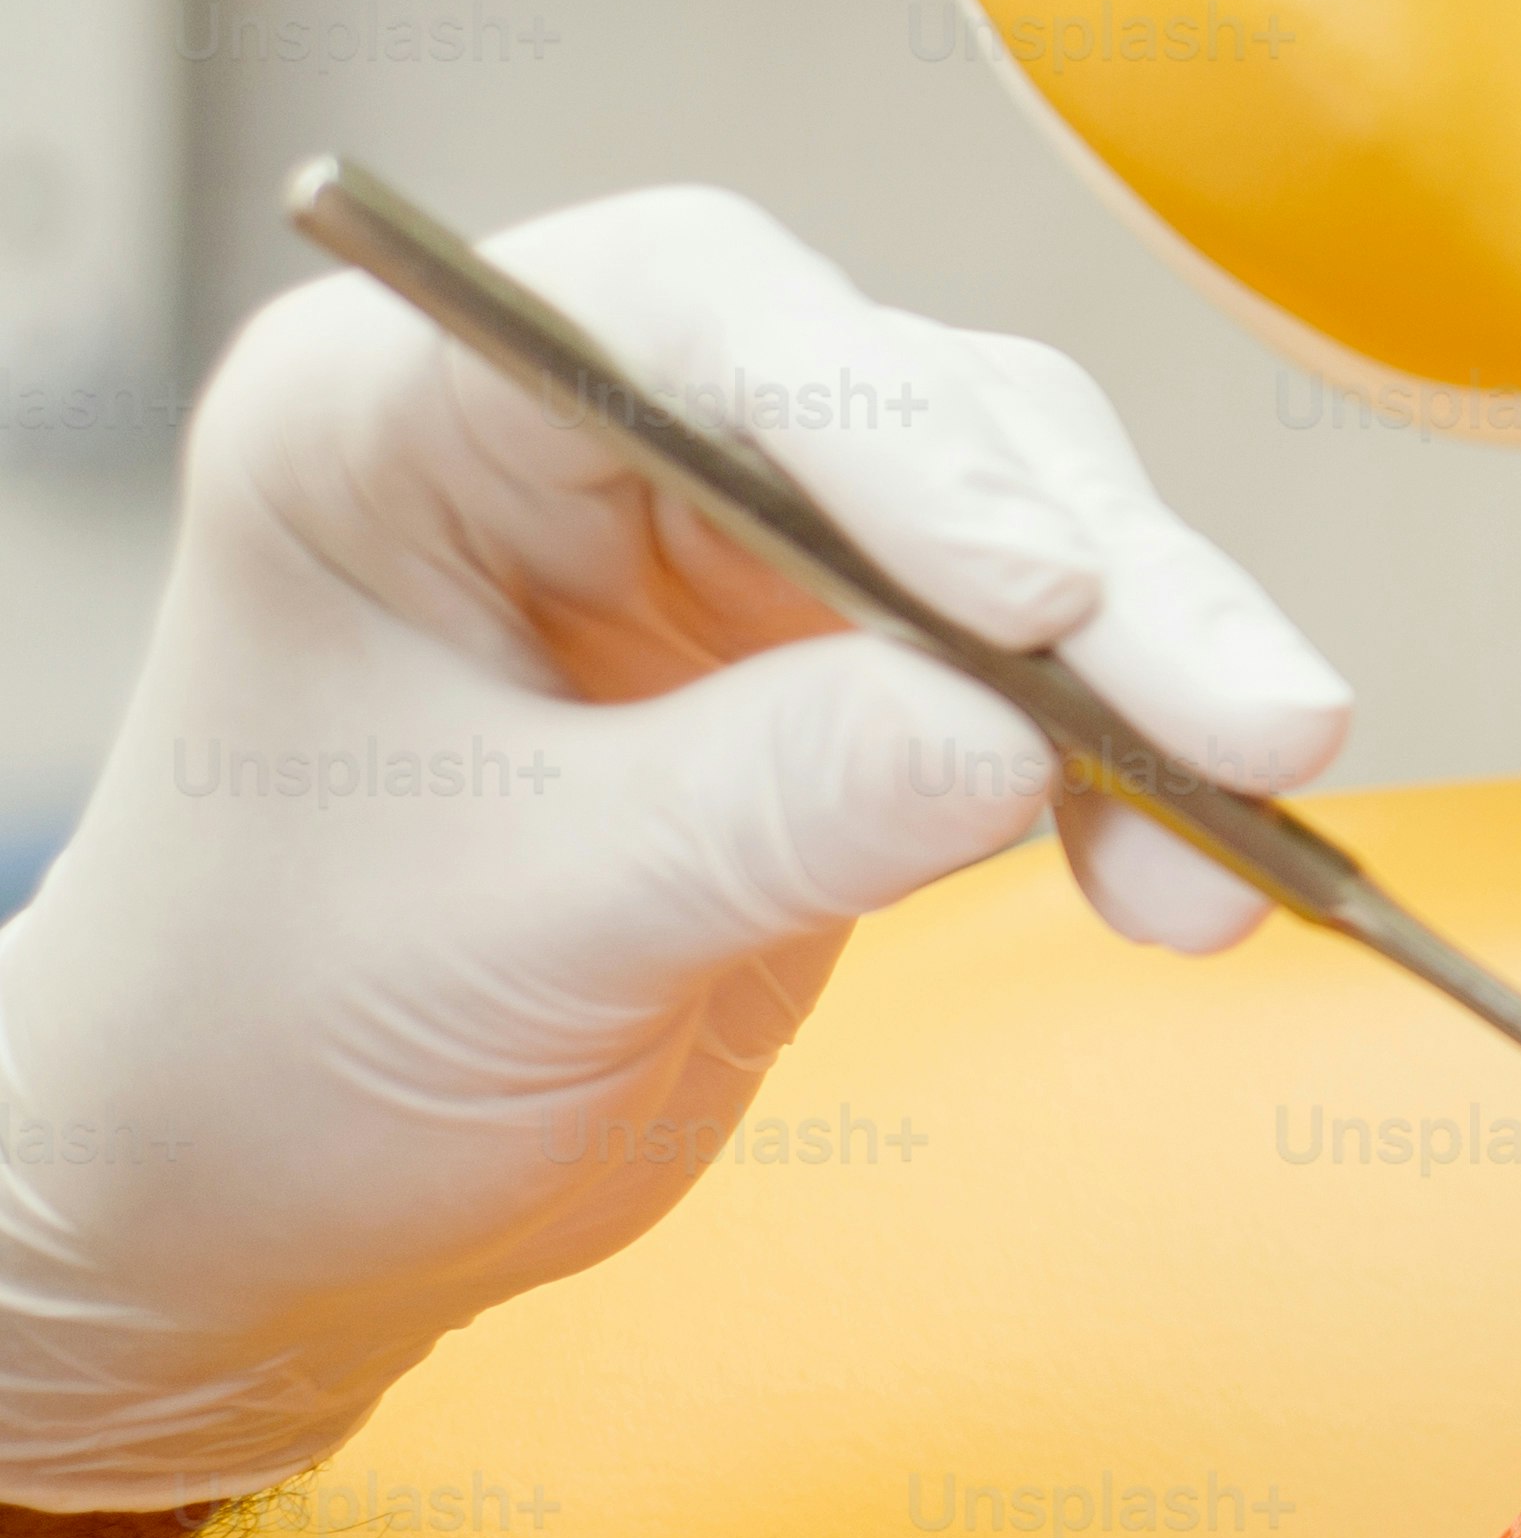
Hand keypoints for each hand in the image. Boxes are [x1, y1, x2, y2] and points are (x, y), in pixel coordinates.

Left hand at [0, 190, 1346, 1509]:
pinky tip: (1189, 877)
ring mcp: (724, 546)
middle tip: (1248, 724)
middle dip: (1097, 572)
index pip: (691, 319)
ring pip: (1023, 526)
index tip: (1034, 597)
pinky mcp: (840, 671)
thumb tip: (1020, 742)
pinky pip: (1040, 675)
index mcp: (400, 417)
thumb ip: (756, 813)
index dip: (889, 432)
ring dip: (1155, 673)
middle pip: (908, 414)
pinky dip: (1131, 768)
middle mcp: (582, 433)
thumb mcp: (501, 934)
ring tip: (1253, 818)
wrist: (250, 1218)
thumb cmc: (262, 1051)